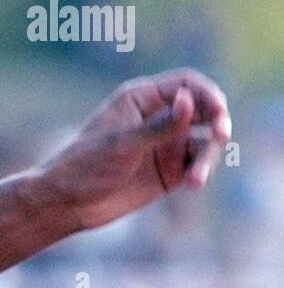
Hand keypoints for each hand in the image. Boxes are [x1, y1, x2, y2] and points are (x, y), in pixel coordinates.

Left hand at [33, 67, 231, 231]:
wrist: (66, 203)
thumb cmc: (85, 166)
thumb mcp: (123, 144)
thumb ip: (161, 125)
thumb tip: (191, 99)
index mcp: (140, 99)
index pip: (186, 84)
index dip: (207, 94)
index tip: (218, 111)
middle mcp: (156, 118)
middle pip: (203, 110)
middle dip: (216, 122)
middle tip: (220, 135)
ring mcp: (164, 145)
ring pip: (204, 141)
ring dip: (209, 156)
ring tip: (195, 179)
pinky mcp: (169, 171)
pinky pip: (198, 165)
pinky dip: (201, 172)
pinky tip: (193, 184)